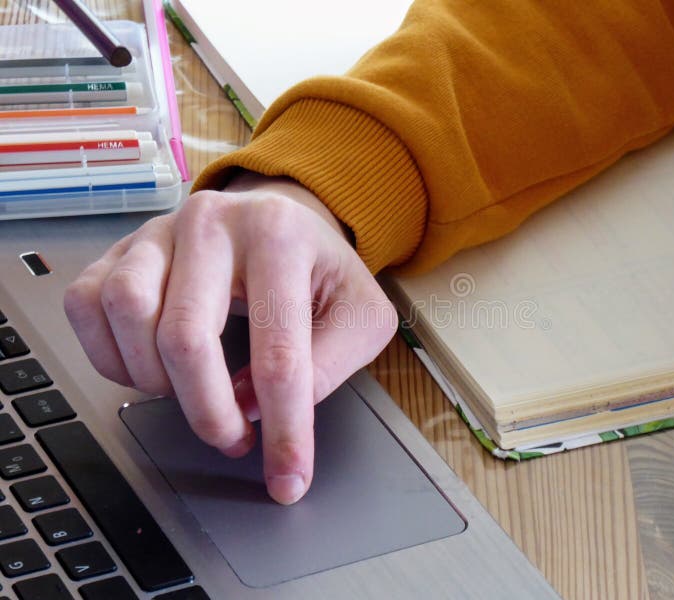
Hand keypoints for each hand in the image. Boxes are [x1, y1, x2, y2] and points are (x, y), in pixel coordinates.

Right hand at [64, 173, 396, 503]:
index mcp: (280, 235)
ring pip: (127, 314)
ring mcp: (157, 233)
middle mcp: (212, 224)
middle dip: (210, 414)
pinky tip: (152, 368)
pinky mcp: (120, 250)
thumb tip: (254, 407)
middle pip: (187, 338)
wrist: (280, 217)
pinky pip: (87, 305)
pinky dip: (111, 356)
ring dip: (155, 378)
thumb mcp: (360, 314)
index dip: (283, 428)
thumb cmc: (320, 269)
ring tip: (194, 390)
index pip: (278, 352)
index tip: (287, 477)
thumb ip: (328, 364)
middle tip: (236, 439)